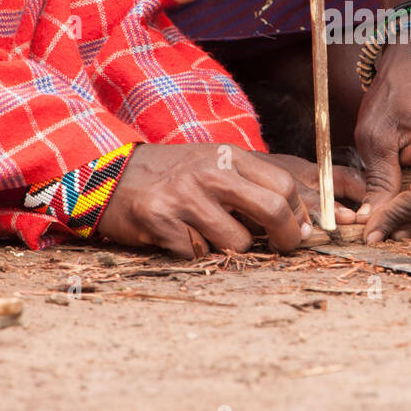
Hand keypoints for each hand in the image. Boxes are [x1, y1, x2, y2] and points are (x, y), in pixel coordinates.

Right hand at [96, 143, 362, 257]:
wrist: (111, 175)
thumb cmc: (174, 175)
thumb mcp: (214, 165)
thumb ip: (252, 186)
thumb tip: (299, 223)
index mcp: (229, 156)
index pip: (285, 185)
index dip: (299, 214)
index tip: (299, 230)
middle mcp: (210, 172)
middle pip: (274, 210)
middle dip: (287, 237)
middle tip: (284, 248)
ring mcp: (185, 196)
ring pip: (237, 243)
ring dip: (229, 248)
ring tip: (208, 233)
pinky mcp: (161, 220)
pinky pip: (198, 254)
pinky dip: (194, 252)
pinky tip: (179, 235)